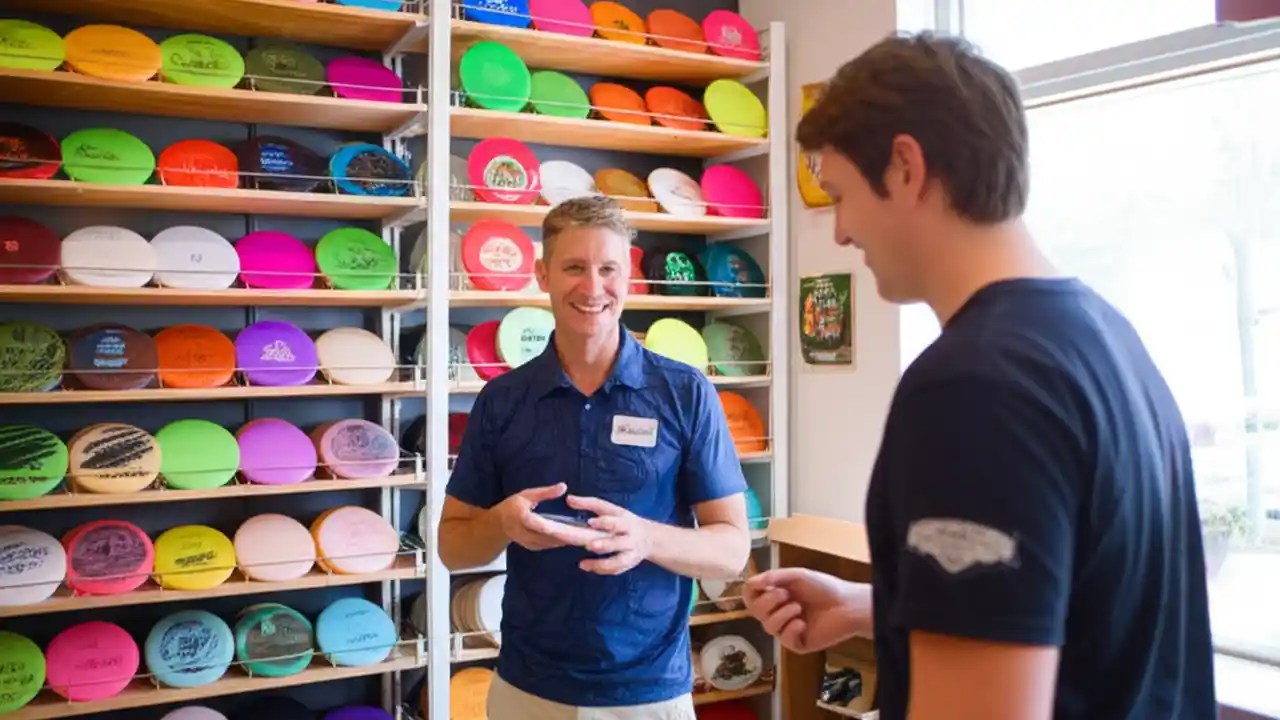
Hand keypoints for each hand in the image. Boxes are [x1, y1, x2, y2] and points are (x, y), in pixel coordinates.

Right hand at [492, 483, 581, 551]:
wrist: (498, 524)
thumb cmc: (512, 506)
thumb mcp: (527, 495)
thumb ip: (545, 492)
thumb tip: (563, 487)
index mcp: (522, 517)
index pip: (540, 524)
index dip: (556, 526)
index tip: (573, 525)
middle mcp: (524, 532)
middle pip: (548, 535)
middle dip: (565, 533)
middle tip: (583, 530)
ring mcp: (527, 542)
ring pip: (549, 542)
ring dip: (564, 539)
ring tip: (580, 534)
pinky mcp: (532, 547)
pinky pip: (547, 545)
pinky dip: (558, 541)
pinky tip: (570, 537)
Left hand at [547, 494, 651, 574]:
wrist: (649, 539)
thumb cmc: (624, 521)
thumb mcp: (611, 509)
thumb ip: (589, 504)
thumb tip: (569, 499)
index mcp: (625, 521)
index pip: (616, 521)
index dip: (605, 522)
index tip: (590, 522)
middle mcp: (629, 538)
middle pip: (619, 542)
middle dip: (605, 544)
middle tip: (589, 546)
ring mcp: (629, 553)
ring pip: (619, 561)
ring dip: (603, 563)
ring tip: (583, 563)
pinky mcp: (627, 565)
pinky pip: (615, 570)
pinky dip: (601, 570)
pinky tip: (586, 567)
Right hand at [743, 568, 862, 653]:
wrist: (847, 604)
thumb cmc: (824, 587)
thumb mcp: (796, 575)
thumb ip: (773, 577)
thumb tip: (751, 582)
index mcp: (775, 595)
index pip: (750, 595)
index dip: (752, 591)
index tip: (764, 585)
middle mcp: (778, 612)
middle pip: (755, 611)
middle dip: (768, 602)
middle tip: (786, 594)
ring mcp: (787, 629)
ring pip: (768, 626)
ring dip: (782, 614)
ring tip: (799, 607)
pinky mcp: (798, 644)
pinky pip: (784, 640)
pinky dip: (791, 629)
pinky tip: (803, 624)